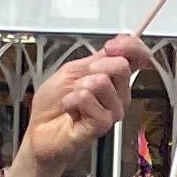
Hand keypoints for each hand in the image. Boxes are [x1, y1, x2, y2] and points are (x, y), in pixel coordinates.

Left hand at [20, 37, 143, 176]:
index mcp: (113, 79)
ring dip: (78, 87)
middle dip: (94, 67)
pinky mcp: (103, 124)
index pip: (136, 57)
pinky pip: (88, 98)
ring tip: (72, 100)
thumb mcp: (72, 70)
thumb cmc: (53, 105)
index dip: (131, 46)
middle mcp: (118, 95)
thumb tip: (120, 45)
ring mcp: (113, 111)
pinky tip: (71, 111)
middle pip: (121, 66)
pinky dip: (72, 100)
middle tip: (79, 80)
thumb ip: (97, 57)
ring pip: (102, 82)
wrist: (40, 131)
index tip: (113, 45)